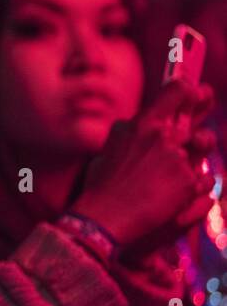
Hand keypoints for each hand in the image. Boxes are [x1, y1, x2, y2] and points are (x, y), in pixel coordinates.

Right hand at [72, 80, 216, 254]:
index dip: (185, 87)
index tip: (190, 87)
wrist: (106, 218)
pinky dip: (194, 183)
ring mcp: (179, 159)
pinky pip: (203, 177)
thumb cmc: (101, 186)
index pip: (176, 91)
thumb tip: (134, 124)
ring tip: (196, 148)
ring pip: (203, 145)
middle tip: (205, 95)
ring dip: (201, 145)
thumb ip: (128, 133)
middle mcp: (164, 137)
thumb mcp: (109, 149)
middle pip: (196, 110)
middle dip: (201, 102)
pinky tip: (180, 191)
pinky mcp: (189, 183)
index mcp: (143, 125)